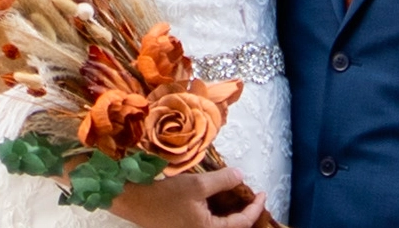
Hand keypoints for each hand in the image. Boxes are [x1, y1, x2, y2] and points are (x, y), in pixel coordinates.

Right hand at [109, 167, 266, 227]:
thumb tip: (241, 176)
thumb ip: (222, 181)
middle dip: (245, 214)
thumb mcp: (197, 185)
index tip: (263, 193)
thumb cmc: (166, 195)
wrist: (135, 202)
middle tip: (253, 197)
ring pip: (219, 226)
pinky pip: (209, 224)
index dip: (255, 208)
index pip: (241, 224)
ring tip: (239, 196)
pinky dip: (218, 214)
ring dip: (231, 215)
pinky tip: (219, 200)